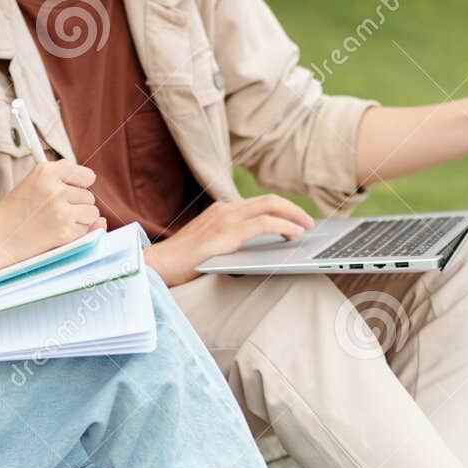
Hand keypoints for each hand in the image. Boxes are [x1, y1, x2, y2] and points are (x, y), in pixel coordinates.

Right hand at [0, 159, 105, 262]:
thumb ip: (63, 186)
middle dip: (77, 204)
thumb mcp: (33, 186)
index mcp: (45, 172)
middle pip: (89, 195)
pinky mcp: (66, 232)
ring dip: (80, 219)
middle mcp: (56, 189)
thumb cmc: (15, 214)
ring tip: (56, 222)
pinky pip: (87, 230)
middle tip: (53, 212)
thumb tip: (103, 217)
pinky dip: (77, 233)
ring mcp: (62, 211)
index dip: (82, 184)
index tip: (76, 189)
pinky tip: (57, 233)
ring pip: (92, 213)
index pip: (84, 174)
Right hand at [145, 195, 315, 286]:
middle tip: (309, 223)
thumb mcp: (210, 248)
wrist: (158, 266)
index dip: (281, 211)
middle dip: (293, 210)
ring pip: (269, 207)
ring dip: (293, 216)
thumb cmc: (181, 264)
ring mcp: (225, 218)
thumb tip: (258, 252)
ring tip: (306, 229)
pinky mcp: (227, 233)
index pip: (258, 205)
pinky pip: (263, 224)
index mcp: (221, 212)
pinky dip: (283, 226)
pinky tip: (294, 235)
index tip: (296, 221)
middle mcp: (225, 209)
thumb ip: (230, 244)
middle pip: (268, 201)